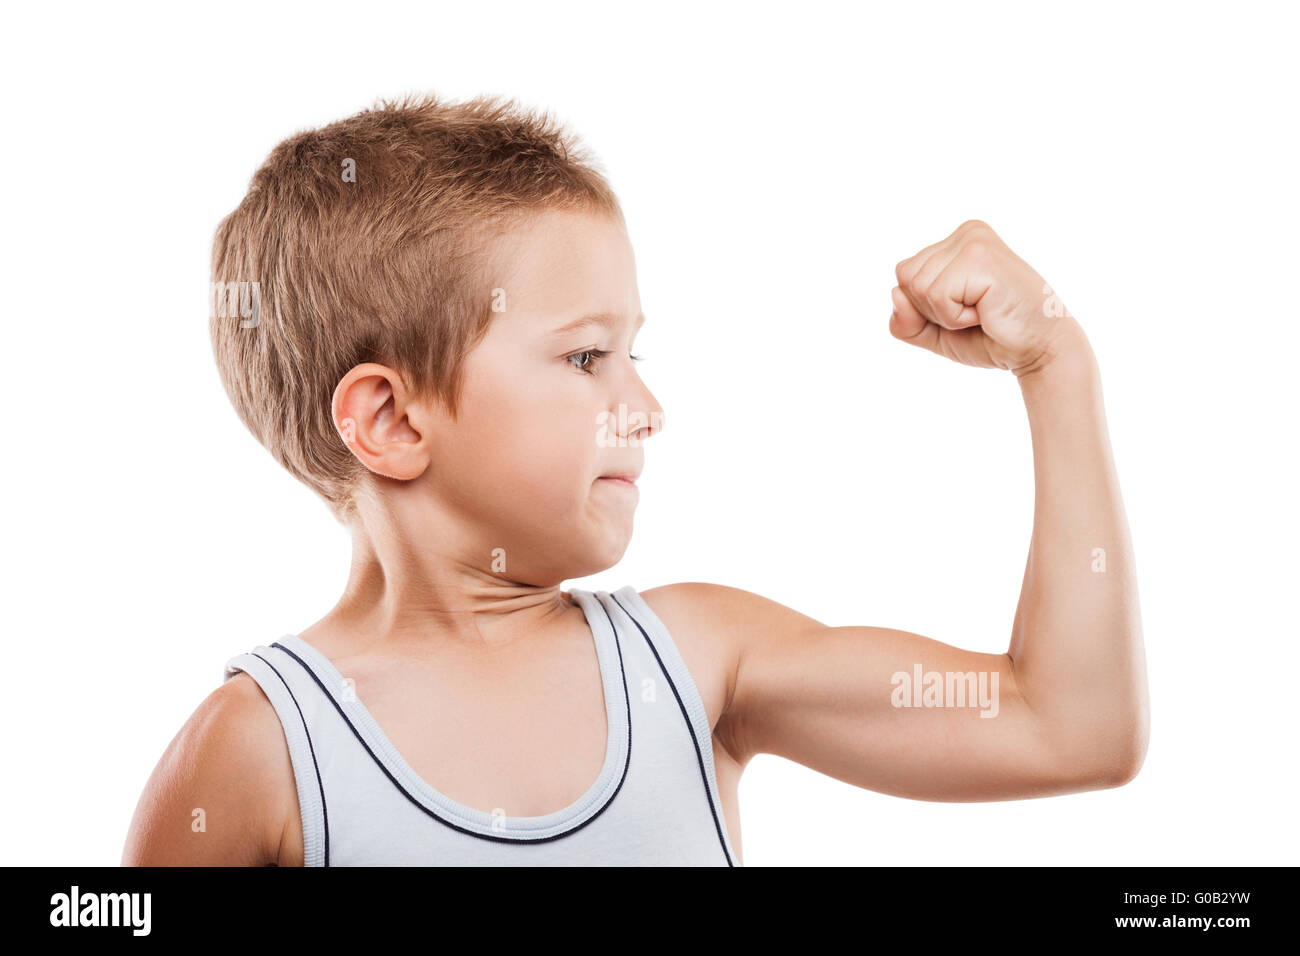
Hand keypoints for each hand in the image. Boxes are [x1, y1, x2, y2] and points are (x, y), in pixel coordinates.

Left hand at [890, 220, 1086, 376]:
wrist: (1039, 351)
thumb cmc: (992, 337)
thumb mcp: (935, 331)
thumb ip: (905, 319)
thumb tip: (894, 292)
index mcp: (956, 241)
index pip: (904, 274)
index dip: (924, 307)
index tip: (965, 309)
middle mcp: (967, 232)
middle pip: (905, 278)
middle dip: (933, 311)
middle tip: (976, 312)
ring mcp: (974, 241)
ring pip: (917, 287)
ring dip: (945, 315)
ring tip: (982, 311)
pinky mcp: (980, 257)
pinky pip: (936, 296)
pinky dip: (955, 317)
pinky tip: (986, 311)